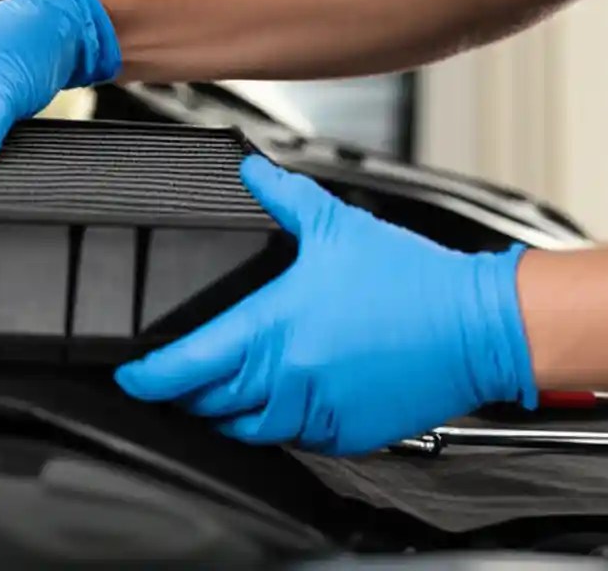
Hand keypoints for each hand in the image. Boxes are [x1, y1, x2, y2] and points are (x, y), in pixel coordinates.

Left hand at [114, 155, 537, 455]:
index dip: (147, 376)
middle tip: (176, 374)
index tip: (130, 374)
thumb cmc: (410, 282)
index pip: (185, 367)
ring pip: (243, 428)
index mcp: (271, 330)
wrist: (477, 326)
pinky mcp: (342, 435)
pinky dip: (273, 422)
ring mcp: (313, 413)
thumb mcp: (335, 227)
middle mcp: (285, 379)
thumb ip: (280, 196)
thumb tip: (247, 168)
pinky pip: (288, 439)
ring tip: (221, 386)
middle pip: (205, 403)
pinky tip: (277, 397)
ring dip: (224, 410)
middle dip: (183, 390)